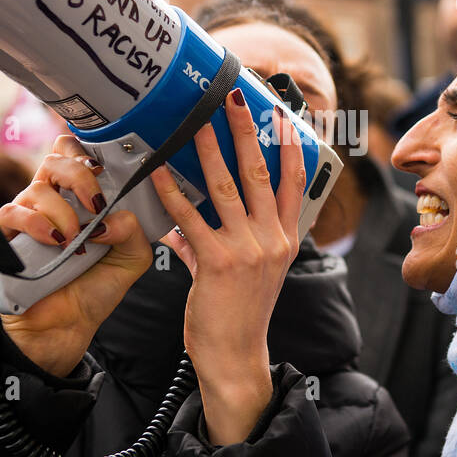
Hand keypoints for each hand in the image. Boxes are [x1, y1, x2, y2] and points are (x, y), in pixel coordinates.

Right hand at [0, 135, 152, 377]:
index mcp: (79, 196)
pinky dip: (36, 224)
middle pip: (55, 159)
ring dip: (63, 213)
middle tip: (95, 205)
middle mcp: (51, 199)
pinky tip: (54, 242)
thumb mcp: (131, 258)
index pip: (73, 151)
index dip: (85, 150)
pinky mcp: (4, 236)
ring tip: (75, 243)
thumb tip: (110, 217)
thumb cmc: (94, 287)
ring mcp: (26, 215)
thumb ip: (133, 230)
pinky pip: (11, 212)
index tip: (103, 168)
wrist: (67, 325)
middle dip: (79, 176)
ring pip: (38, 188)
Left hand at [151, 89, 305, 444]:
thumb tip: (186, 227)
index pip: (296, 184)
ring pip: (228, 188)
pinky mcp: (218, 262)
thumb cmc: (237, 315)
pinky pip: (192, 218)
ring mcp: (248, 250)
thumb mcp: (245, 274)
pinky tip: (160, 171)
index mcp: (285, 240)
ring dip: (211, 150)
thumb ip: (217, 243)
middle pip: (263, 173)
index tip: (286, 117)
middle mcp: (272, 240)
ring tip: (199, 122)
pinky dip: (173, 192)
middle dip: (248, 132)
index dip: (293, 147)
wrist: (235, 357)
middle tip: (235, 99)